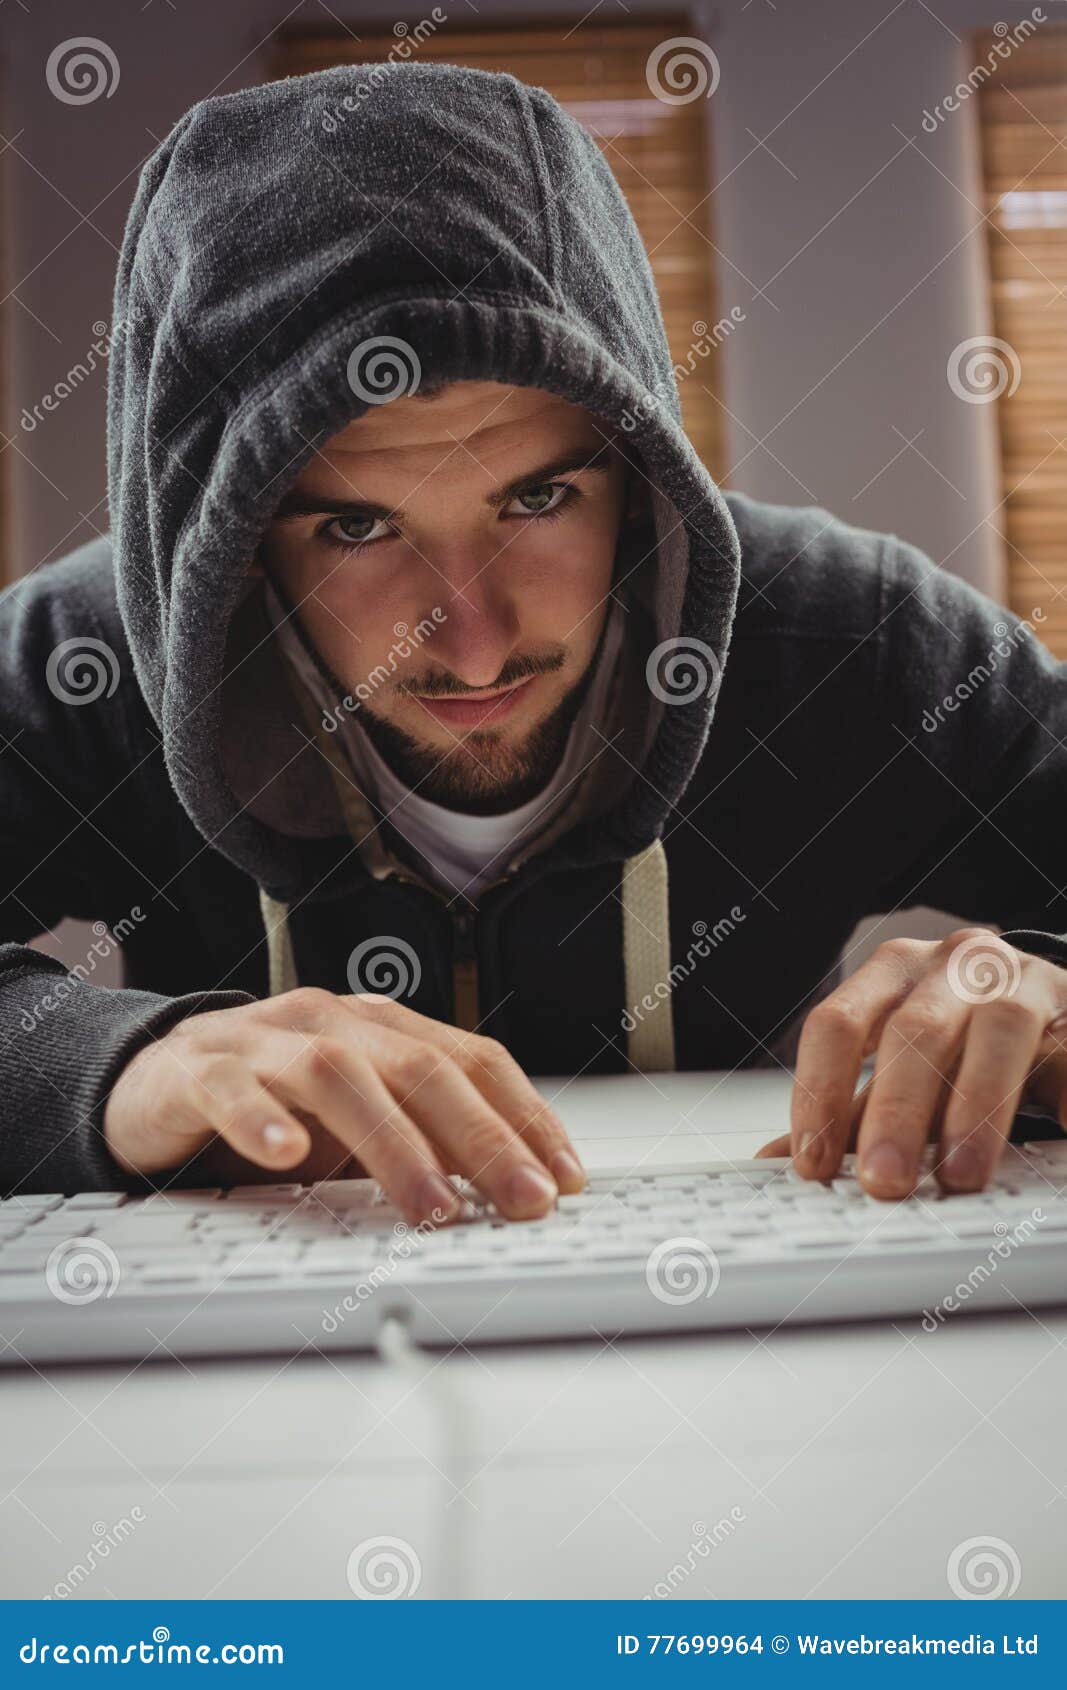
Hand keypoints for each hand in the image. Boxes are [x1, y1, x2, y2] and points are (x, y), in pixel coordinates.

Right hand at [103, 987, 584, 1224]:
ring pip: (339, 1076)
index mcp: (382, 1028)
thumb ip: (425, 1139)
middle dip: (483, 1138)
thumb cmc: (272, 1102)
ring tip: (431, 1205)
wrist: (154, 1078)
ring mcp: (264, 1040)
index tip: (565, 1176)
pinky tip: (287, 1158)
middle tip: (524, 1200)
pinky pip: (233, 1090)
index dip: (524, 1115)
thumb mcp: (360, 1122)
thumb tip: (513, 1191)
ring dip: (394, 1143)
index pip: (472, 1059)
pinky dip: (263, 1121)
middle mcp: (332, 1023)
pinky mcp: (198, 1070)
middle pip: (420, 1068)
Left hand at [755, 927, 1066, 1198]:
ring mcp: (1022, 979)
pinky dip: (1063, 1095)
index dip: (819, 1093)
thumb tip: (778, 1161)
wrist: (1050, 1004)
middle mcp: (953, 964)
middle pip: (914, 1030)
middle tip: (884, 1182)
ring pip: (998, 1029)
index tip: (814, 1163)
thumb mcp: (900, 1064)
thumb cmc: (964, 1036)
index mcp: (892, 972)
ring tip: (960, 1175)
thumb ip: (848, 1108)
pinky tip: (1056, 1132)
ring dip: (977, 1109)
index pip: (838, 1022)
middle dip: (895, 1113)